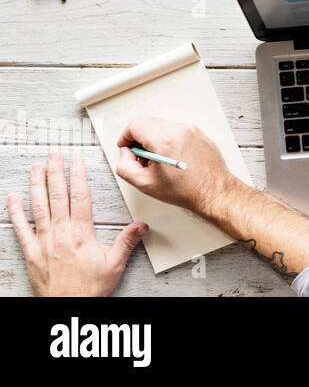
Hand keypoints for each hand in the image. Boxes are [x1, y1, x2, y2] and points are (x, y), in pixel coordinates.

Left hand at [6, 152, 147, 295]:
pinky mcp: (31, 251)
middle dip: (55, 172)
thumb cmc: (89, 288)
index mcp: (81, 233)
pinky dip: (16, 212)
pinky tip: (13, 198)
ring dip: (37, 184)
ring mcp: (43, 241)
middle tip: (54, 154)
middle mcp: (61, 233)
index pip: (80, 196)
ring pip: (39, 206)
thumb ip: (127, 242)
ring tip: (36, 167)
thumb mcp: (115, 264)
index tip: (77, 160)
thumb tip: (142, 225)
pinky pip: (21, 228)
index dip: (78, 176)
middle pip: (57, 195)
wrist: (66, 306)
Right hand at [115, 118, 240, 216]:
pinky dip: (168, 139)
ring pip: (162, 125)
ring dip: (154, 139)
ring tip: (157, 160)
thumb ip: (125, 166)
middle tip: (141, 157)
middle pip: (148, 123)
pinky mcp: (199, 133)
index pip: (135, 125)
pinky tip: (170, 157)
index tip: (126, 146)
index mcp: (164, 140)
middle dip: (139, 138)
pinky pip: (176, 130)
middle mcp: (179, 130)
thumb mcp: (144, 183)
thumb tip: (125, 153)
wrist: (212, 191)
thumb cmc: (184, 190)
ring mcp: (191, 130)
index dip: (126, 137)